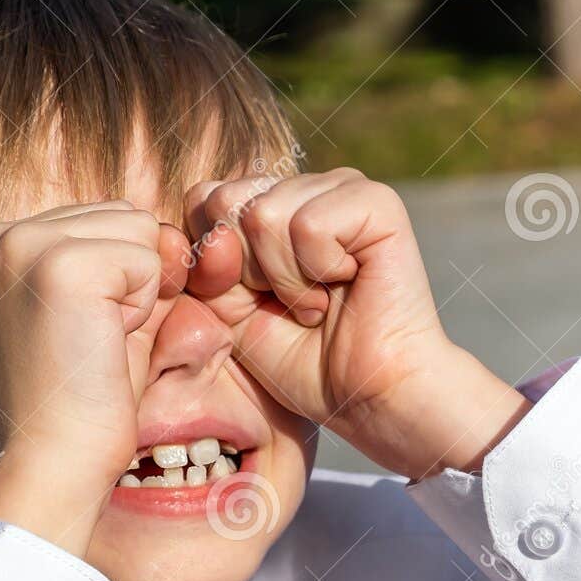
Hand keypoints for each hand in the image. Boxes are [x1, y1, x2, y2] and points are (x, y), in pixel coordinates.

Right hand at [0, 201, 188, 553]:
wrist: (53, 464)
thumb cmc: (81, 400)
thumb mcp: (106, 312)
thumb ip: (135, 261)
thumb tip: (178, 231)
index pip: (100, 219)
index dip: (118, 281)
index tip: (78, 336)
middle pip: (122, 215)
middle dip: (128, 281)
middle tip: (88, 343)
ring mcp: (22, 245)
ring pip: (139, 230)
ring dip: (136, 293)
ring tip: (93, 342)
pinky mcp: (59, 265)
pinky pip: (149, 257)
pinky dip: (142, 308)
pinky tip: (102, 344)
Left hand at [184, 169, 527, 478]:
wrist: (371, 394)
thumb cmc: (305, 360)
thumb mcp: (230, 315)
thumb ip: (204, 268)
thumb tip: (218, 232)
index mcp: (269, 201)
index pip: (203, 198)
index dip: (215, 264)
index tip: (259, 301)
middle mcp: (304, 186)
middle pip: (226, 201)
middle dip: (248, 271)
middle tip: (294, 303)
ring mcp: (341, 188)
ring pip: (264, 214)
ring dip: (287, 279)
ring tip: (320, 301)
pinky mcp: (377, 203)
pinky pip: (307, 225)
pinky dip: (318, 272)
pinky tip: (347, 285)